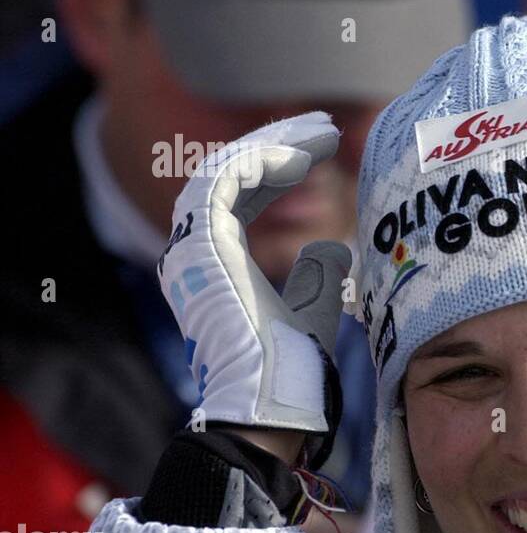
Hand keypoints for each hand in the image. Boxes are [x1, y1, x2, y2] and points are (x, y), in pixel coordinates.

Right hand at [158, 112, 351, 465]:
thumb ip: (315, 277)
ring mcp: (192, 249)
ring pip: (224, 169)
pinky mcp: (201, 247)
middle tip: (324, 127)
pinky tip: (301, 153)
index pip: (240, 194)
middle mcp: (195, 253)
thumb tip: (328, 248)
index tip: (323, 148)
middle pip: (230, 174)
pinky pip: (223, 180)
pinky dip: (261, 159)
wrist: (274, 404)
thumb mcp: (314, 309)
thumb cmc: (294, 371)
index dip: (279, 166)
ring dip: (274, 143)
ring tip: (321, 132)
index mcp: (216, 266)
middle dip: (277, 143)